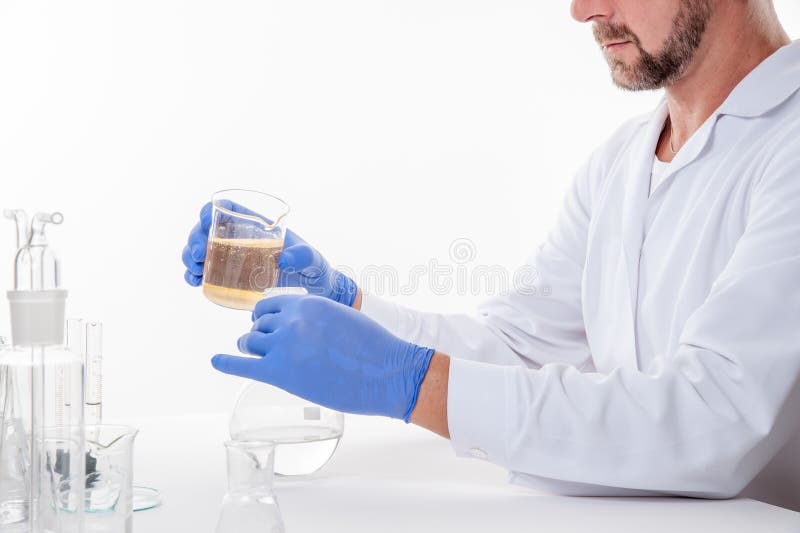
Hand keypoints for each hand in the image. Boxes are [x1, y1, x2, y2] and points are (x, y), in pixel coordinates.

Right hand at [181, 202, 358, 305]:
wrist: (313, 295)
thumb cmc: (315, 272)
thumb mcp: (313, 261)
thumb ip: (304, 256)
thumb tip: (284, 258)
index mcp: (257, 227)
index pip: (227, 210)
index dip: (209, 210)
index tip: (204, 222)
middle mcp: (241, 240)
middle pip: (206, 231)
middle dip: (195, 239)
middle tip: (199, 256)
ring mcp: (233, 260)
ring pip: (201, 251)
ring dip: (190, 257)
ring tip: (194, 270)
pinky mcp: (229, 280)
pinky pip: (204, 274)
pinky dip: (193, 275)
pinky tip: (193, 281)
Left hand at [211, 294, 435, 420]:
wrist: (387, 372)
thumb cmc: (374, 348)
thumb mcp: (343, 317)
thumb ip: (317, 319)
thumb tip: (303, 331)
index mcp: (306, 304)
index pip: (271, 305)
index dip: (267, 318)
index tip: (267, 326)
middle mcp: (290, 320)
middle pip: (258, 325)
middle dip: (260, 335)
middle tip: (267, 347)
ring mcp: (283, 346)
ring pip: (251, 343)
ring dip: (252, 350)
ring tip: (259, 357)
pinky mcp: (280, 373)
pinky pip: (243, 365)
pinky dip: (226, 364)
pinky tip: (216, 362)